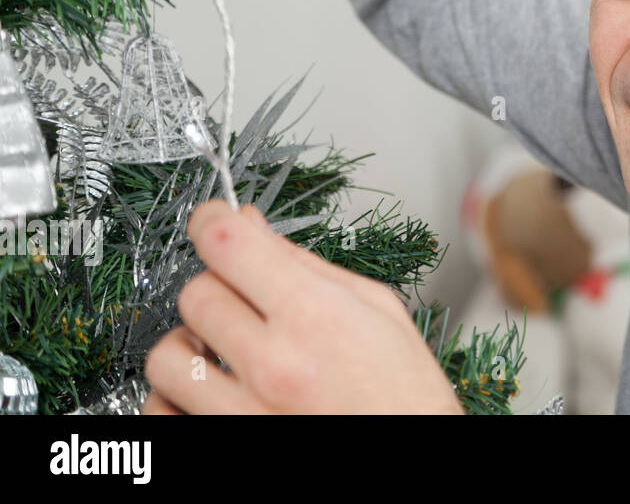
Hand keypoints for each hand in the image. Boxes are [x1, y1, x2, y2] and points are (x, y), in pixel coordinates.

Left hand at [142, 201, 464, 413]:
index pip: (229, 244)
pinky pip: (160, 414)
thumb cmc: (405, 395)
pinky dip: (175, 400)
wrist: (415, 465)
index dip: (212, 219)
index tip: (213, 219)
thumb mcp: (378, 310)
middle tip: (242, 296)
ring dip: (190, 344)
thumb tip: (255, 230)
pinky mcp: (226, 443)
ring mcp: (243, 414)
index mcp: (316, 317)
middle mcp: (273, 365)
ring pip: (166, 355)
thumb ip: (309, 266)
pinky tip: (209, 392)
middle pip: (196, 293)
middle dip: (217, 285)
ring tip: (222, 350)